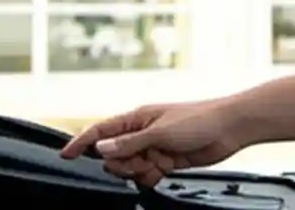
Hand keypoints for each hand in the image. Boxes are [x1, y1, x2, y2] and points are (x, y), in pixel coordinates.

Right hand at [59, 99, 248, 186]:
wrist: (229, 128)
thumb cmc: (198, 120)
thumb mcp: (160, 131)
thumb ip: (130, 142)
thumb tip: (102, 146)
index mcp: (137, 118)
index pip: (101, 130)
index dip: (82, 142)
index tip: (65, 155)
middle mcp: (142, 132)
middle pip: (114, 155)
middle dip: (122, 164)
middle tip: (142, 160)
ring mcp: (154, 146)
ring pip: (130, 167)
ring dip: (139, 171)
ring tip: (158, 163)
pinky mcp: (166, 159)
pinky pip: (147, 174)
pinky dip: (151, 177)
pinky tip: (164, 170)